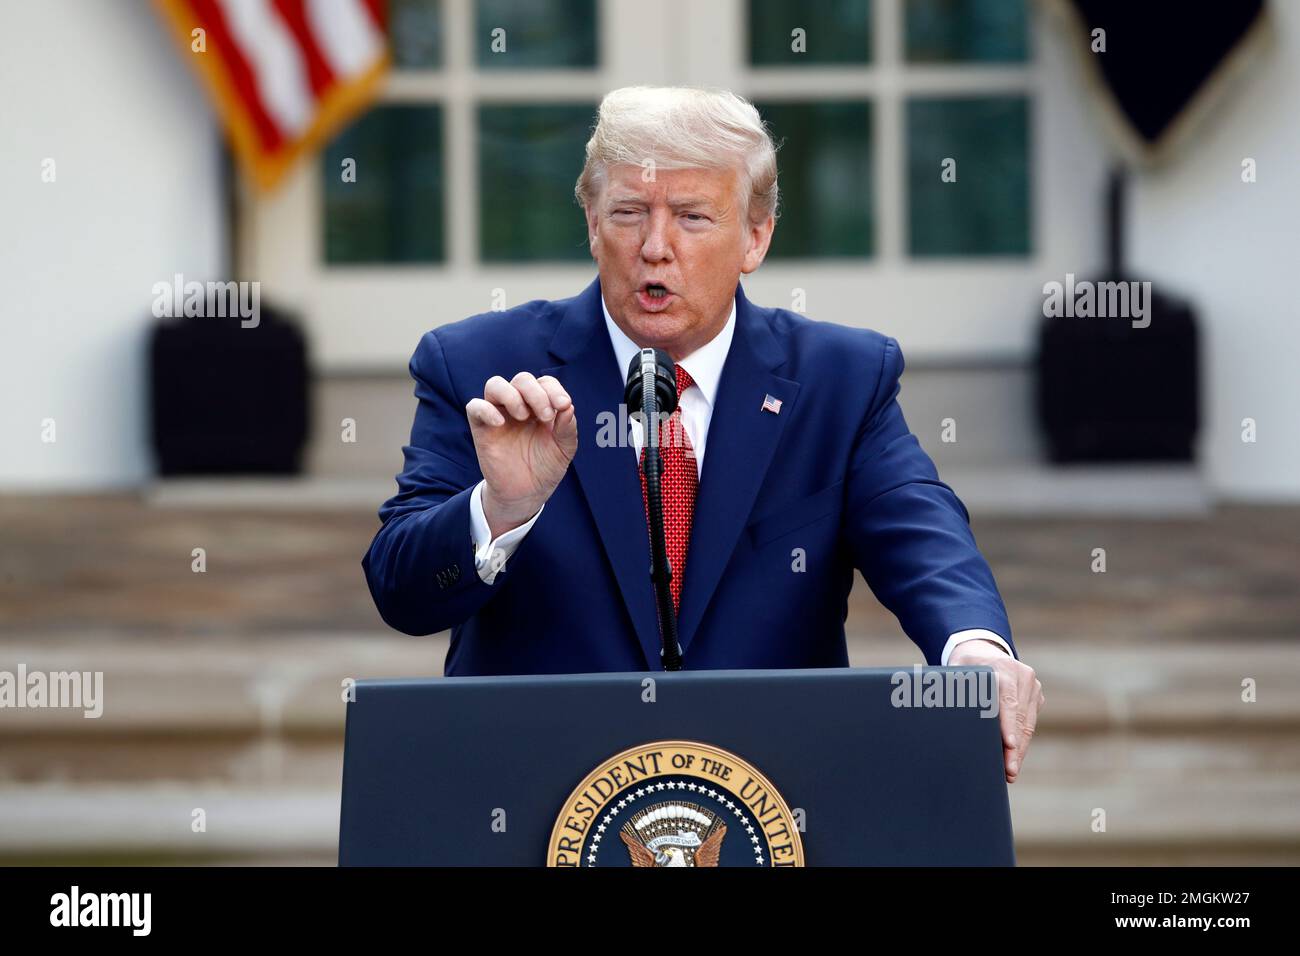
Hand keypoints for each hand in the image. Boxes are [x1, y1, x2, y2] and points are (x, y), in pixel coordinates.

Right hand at [466, 373, 577, 537]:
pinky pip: (475, 406)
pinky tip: (500, 422)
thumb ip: (567, 427)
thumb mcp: (564, 449)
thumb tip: (568, 406)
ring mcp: (499, 414)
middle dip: (536, 393)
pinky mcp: (481, 428)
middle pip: (522, 379)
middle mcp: (519, 405)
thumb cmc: (546, 466)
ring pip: (495, 385)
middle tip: (546, 416)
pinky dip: (486, 409)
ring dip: (511, 395)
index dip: (554, 389)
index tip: (563, 405)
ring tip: (523, 416)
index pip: (545, 382)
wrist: (526, 493)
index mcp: (540, 405)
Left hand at [948, 639, 1043, 783]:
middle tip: (1009, 771)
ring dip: (1020, 749)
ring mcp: (1032, 686)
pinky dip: (1022, 740)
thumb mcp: (955, 670)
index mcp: (1001, 667)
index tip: (1009, 745)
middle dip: (1015, 747)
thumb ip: (954, 688)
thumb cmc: (964, 665)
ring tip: (1011, 771)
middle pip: (1019, 717)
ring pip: (1028, 723)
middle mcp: (1022, 675)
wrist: (983, 649)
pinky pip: (1030, 722)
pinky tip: (1014, 758)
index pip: (1007, 700)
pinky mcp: (1036, 696)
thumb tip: (946, 712)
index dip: (1008, 724)